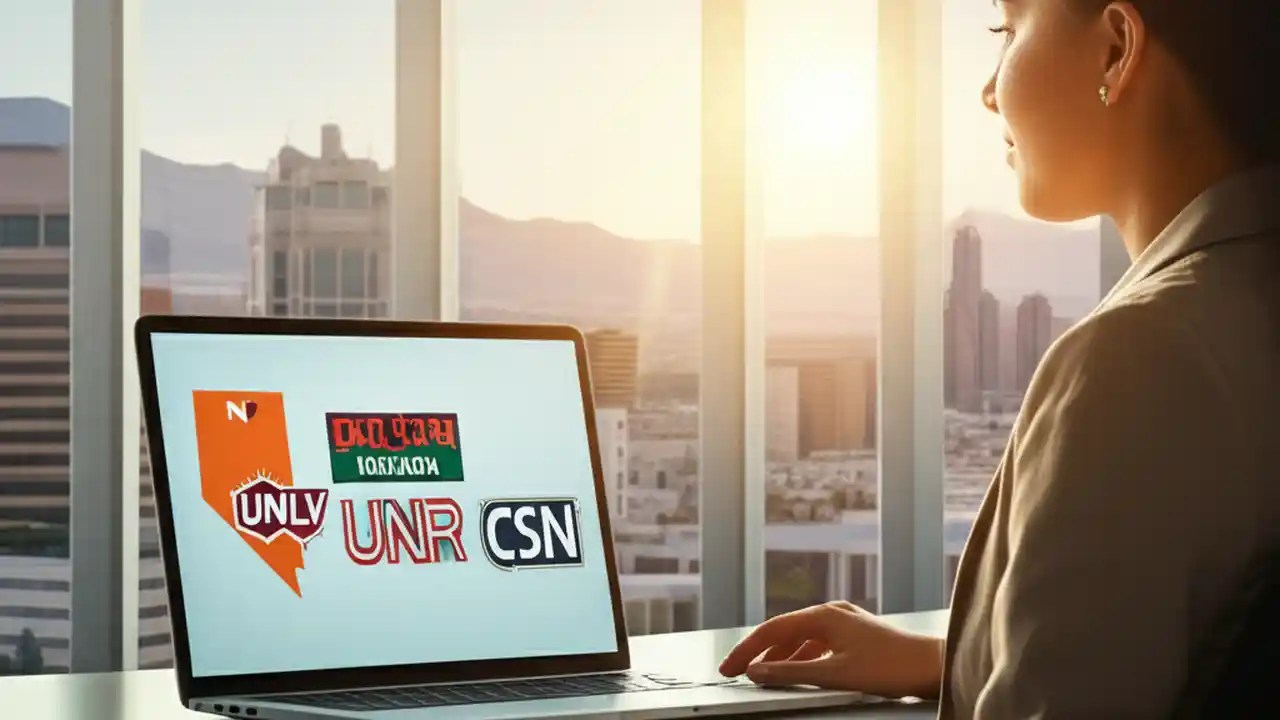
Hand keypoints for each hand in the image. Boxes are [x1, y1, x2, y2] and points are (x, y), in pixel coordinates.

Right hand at [717, 601, 942, 699]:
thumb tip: (758, 673)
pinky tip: (795, 674)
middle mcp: (831, 613)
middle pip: (783, 632)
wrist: (932, 665)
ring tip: (762, 677)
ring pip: (800, 640)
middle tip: (736, 673)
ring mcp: (844, 623)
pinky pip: (816, 645)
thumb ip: (792, 673)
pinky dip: (800, 660)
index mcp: (824, 615)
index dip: (746, 651)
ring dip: (779, 659)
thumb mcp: (834, 675)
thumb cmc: (889, 667)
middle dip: (758, 654)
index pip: (772, 631)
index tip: (728, 668)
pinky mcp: (854, 636)